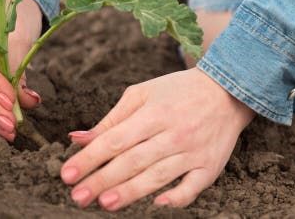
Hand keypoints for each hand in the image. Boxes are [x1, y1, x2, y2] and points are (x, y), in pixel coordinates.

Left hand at [60, 67, 254, 209]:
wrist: (228, 90)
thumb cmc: (178, 92)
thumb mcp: (143, 94)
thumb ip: (111, 119)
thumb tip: (76, 138)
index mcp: (155, 113)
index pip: (116, 139)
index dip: (90, 157)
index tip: (67, 174)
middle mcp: (174, 133)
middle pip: (133, 160)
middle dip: (103, 179)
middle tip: (78, 196)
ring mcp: (193, 151)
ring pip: (159, 175)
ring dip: (131, 190)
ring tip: (105, 203)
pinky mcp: (210, 166)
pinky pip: (193, 186)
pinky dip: (178, 197)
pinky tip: (158, 204)